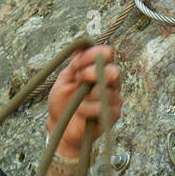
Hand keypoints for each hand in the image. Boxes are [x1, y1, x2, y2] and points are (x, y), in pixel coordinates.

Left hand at [46, 44, 122, 159]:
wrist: (61, 127)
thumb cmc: (62, 103)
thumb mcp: (65, 79)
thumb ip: (75, 64)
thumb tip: (81, 48)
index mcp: (98, 70)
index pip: (105, 55)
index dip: (94, 55)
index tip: (77, 63)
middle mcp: (109, 83)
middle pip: (113, 71)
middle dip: (94, 72)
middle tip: (79, 78)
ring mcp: (113, 99)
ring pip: (107, 91)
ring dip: (88, 96)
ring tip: (78, 103)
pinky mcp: (113, 115)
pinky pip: (103, 108)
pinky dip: (89, 109)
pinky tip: (82, 112)